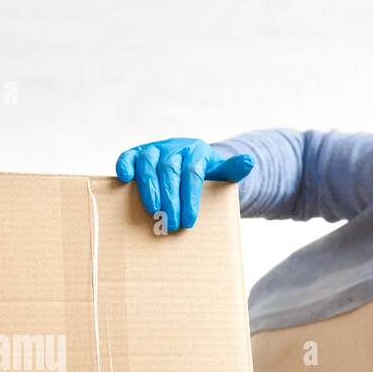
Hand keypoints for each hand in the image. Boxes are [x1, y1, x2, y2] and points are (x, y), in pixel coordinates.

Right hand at [115, 138, 253, 231]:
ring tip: (152, 211)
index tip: (189, 222)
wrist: (188, 160)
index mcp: (196, 151)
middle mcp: (174, 147)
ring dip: (149, 188)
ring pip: (149, 164)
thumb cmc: (204, 173)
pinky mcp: (137, 153)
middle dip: (170, 199)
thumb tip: (249, 162)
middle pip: (171, 171)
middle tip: (170, 224)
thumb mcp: (221, 172)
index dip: (190, 198)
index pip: (193, 174)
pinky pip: (128, 156)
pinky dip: (124, 165)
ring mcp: (154, 149)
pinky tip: (124, 179)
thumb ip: (232, 170)